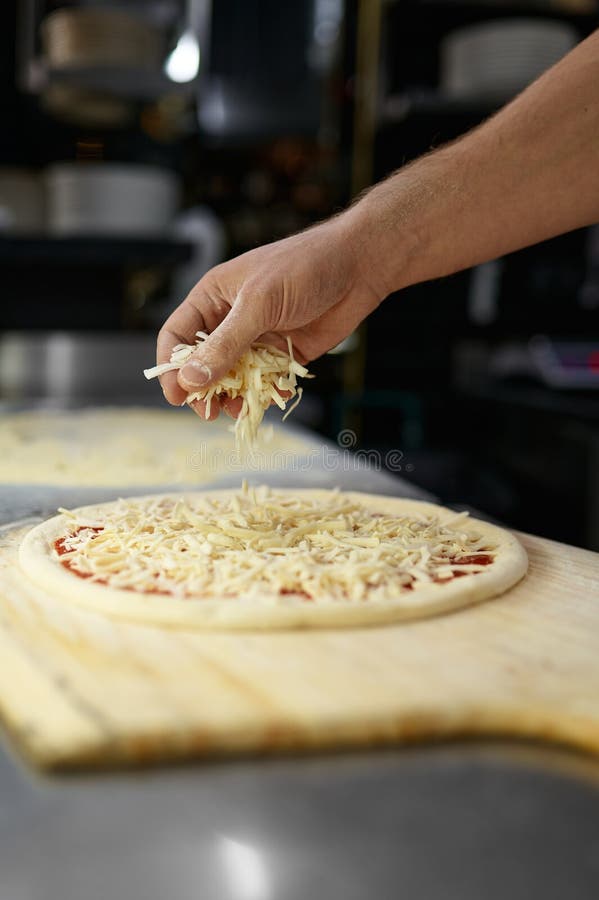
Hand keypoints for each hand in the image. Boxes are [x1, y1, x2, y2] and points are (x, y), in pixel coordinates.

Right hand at [157, 212, 382, 418]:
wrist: (358, 266)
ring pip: (233, 378)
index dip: (171, 367)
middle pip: (202, 364)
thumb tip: (190, 380)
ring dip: (233, 396)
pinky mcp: (282, 355)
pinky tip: (277, 396)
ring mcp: (256, 339)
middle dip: (204, 389)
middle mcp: (230, 320)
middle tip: (209, 412)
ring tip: (239, 409)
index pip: (177, 337)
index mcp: (213, 299)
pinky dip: (267, 394)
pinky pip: (265, 383)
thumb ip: (225, 345)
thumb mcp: (258, 305)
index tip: (176, 397)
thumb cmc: (303, 269)